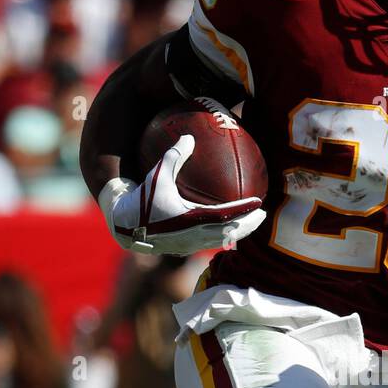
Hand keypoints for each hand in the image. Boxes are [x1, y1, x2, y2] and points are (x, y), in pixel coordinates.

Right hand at [100, 136, 265, 255]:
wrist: (124, 228)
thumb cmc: (141, 201)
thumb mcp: (156, 176)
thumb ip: (174, 156)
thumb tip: (189, 137)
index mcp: (192, 219)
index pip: (226, 215)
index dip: (245, 210)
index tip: (260, 201)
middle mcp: (195, 236)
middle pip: (231, 233)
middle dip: (249, 224)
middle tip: (263, 214)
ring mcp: (191, 245)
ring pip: (222, 241)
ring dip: (238, 232)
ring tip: (249, 223)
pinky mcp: (184, 249)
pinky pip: (210, 244)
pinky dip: (223, 237)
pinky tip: (226, 229)